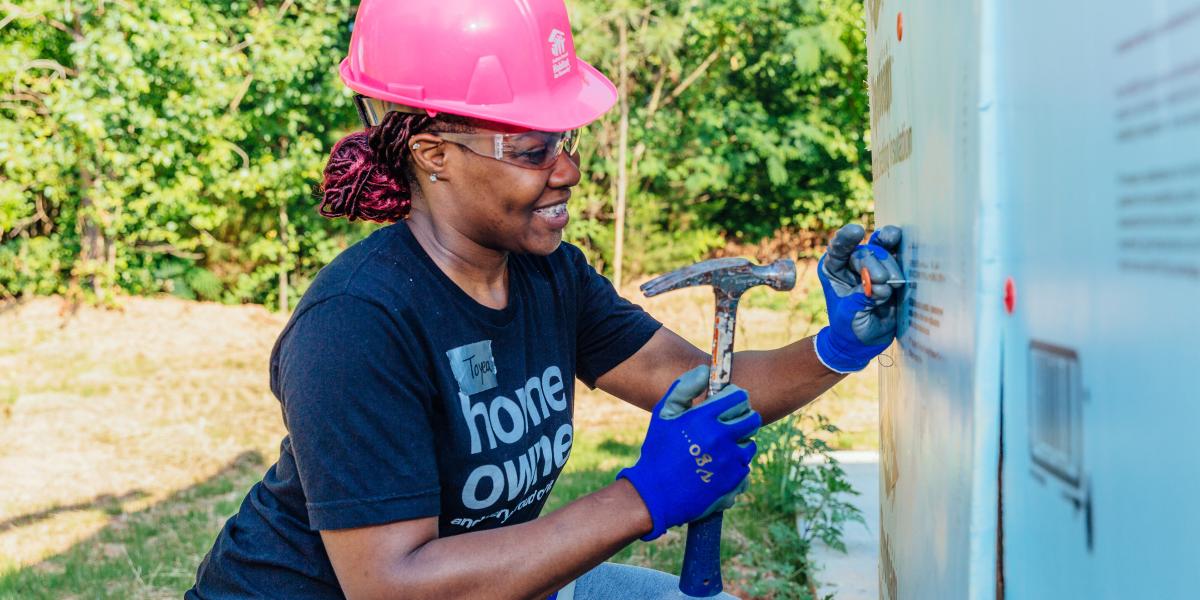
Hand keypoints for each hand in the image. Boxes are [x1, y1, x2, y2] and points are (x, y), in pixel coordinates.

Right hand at [617, 365, 760, 540]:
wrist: (656, 494)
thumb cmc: (658, 451)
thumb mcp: (664, 414)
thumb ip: (684, 388)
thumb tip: (706, 370)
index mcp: (705, 418)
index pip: (740, 397)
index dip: (734, 398)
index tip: (727, 404)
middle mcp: (722, 438)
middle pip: (752, 419)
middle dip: (742, 419)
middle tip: (727, 425)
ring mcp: (731, 461)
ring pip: (750, 444)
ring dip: (738, 444)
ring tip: (717, 450)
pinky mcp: (736, 481)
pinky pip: (746, 467)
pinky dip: (735, 467)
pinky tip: (716, 469)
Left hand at [815, 223, 904, 372]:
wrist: (864, 342)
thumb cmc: (848, 327)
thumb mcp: (849, 315)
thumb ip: (861, 298)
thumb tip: (881, 288)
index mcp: (834, 268)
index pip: (838, 248)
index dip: (847, 237)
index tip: (857, 232)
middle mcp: (853, 263)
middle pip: (865, 251)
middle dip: (874, 263)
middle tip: (881, 280)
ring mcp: (875, 265)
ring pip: (884, 251)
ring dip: (891, 264)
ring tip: (891, 286)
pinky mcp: (893, 272)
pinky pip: (901, 258)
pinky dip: (905, 260)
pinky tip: (910, 261)